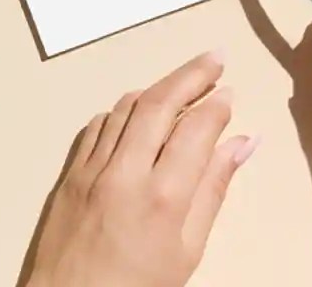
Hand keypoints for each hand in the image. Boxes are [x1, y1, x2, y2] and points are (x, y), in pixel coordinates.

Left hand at [26, 50, 258, 286]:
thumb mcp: (187, 251)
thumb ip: (213, 191)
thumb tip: (241, 145)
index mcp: (163, 197)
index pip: (196, 129)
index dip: (217, 105)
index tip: (230, 94)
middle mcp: (125, 174)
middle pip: (160, 103)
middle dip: (191, 75)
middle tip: (214, 60)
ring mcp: (91, 170)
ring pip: (125, 107)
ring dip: (156, 88)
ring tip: (182, 82)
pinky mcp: (69, 175)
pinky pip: (96, 127)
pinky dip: (121, 111)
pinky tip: (136, 113)